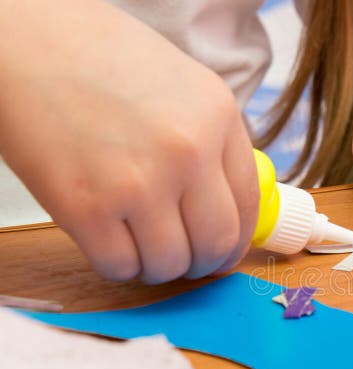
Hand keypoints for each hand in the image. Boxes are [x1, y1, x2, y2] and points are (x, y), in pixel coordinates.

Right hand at [0, 0, 258, 282]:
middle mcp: (188, 151)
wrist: (26, 41)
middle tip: (182, 259)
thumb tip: (227, 206)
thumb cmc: (99, 58)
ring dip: (156, 267)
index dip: (236, 242)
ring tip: (138, 245)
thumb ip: (213, 143)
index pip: (250, 206)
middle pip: (216, 243)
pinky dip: (117, 266)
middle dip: (200, 263)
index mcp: (219, 117)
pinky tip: (108, 242)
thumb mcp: (185, 87)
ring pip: (169, 264)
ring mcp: (139, 181)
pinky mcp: (86, 207)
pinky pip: (119, 267)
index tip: (223, 253)